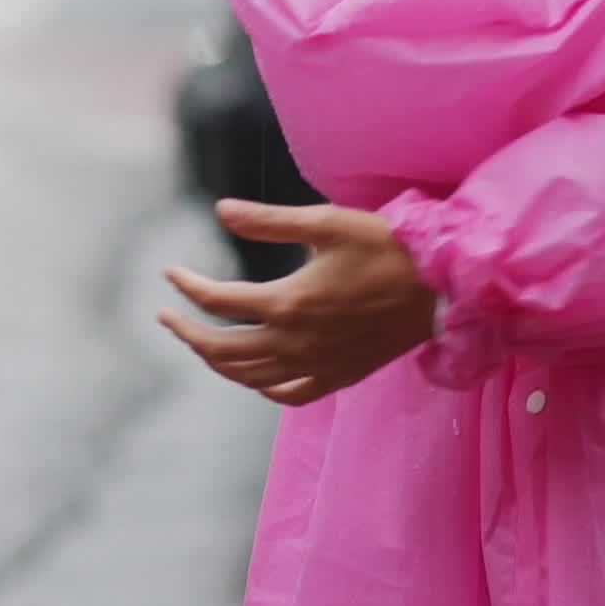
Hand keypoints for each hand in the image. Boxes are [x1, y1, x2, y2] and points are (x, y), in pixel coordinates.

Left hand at [158, 202, 439, 406]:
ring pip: (248, 376)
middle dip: (186, 333)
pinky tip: (254, 376)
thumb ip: (268, 221)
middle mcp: (295, 342)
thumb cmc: (385, 247)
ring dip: (215, 361)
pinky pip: (289, 394)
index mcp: (287, 303)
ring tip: (198, 341)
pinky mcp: (338, 376)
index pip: (218, 301)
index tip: (170, 273)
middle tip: (165, 316)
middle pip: (222, 349)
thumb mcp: (325, 222)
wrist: (439, 287)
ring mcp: (316, 365)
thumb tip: (220, 210)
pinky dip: (262, 387)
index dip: (187, 286)